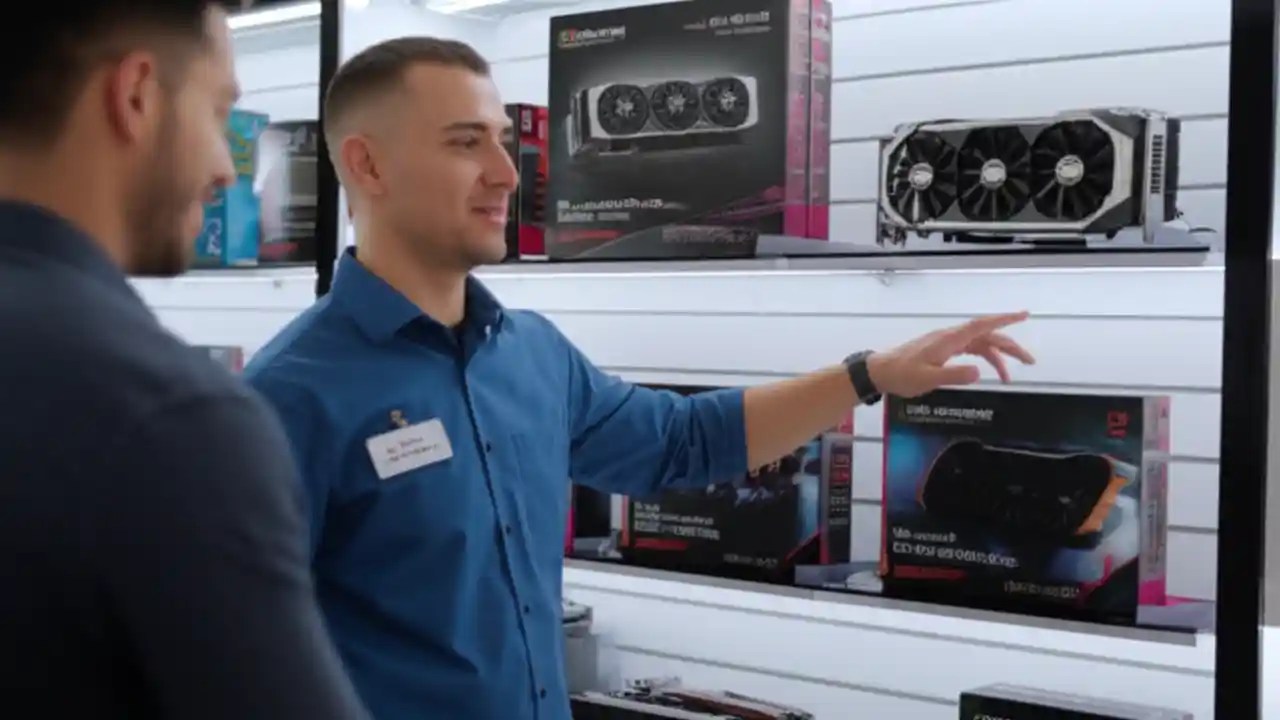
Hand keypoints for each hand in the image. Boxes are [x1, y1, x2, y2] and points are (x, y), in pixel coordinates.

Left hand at [866, 312, 1034, 397]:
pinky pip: (970, 349)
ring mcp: (947, 342)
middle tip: (1030, 361)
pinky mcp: (943, 350)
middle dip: (1010, 347)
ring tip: (1009, 377)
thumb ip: (953, 375)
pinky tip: (989, 369)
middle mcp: (951, 337)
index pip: (982, 325)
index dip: (1004, 319)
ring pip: (980, 344)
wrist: (881, 372)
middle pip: (987, 336)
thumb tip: (979, 372)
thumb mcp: (928, 378)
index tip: (1024, 315)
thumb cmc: (902, 375)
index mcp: (950, 339)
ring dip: (997, 358)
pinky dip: (983, 358)